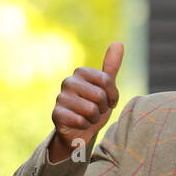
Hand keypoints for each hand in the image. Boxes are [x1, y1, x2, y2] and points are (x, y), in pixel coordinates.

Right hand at [49, 41, 123, 161]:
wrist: (79, 131)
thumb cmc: (94, 107)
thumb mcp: (105, 88)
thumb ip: (111, 67)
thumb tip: (118, 43)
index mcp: (81, 72)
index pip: (107, 81)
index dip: (113, 96)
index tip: (108, 101)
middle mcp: (68, 81)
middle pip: (100, 96)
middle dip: (102, 109)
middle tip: (96, 111)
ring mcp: (61, 97)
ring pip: (91, 110)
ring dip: (94, 119)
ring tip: (88, 118)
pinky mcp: (56, 114)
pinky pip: (81, 121)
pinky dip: (84, 127)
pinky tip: (79, 125)